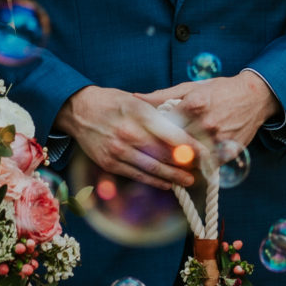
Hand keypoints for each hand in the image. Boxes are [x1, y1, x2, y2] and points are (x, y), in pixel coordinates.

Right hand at [56, 86, 196, 189]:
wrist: (79, 111)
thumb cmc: (112, 103)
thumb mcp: (137, 101)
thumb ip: (159, 114)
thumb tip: (185, 127)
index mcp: (139, 114)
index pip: (172, 134)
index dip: (192, 147)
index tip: (206, 153)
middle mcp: (129, 133)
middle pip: (165, 154)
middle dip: (186, 165)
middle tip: (202, 170)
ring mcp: (118, 150)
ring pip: (153, 168)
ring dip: (173, 177)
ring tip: (189, 180)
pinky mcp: (110, 163)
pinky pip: (137, 175)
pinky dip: (154, 181)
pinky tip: (167, 183)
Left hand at [139, 70, 279, 158]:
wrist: (254, 97)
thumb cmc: (219, 90)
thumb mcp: (191, 87)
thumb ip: (162, 95)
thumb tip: (136, 97)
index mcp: (194, 104)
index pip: (163, 126)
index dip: (152, 133)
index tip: (146, 137)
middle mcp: (206, 123)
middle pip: (174, 145)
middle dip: (161, 150)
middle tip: (152, 154)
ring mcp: (218, 140)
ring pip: (189, 159)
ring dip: (177, 162)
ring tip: (169, 161)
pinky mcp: (229, 152)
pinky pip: (206, 166)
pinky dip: (196, 167)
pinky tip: (189, 164)